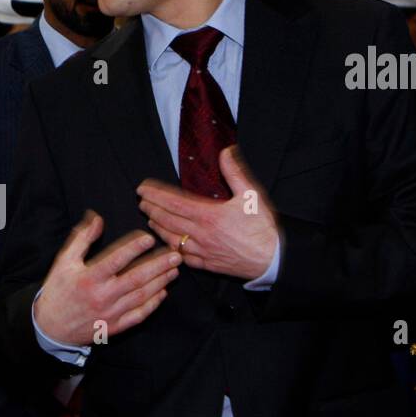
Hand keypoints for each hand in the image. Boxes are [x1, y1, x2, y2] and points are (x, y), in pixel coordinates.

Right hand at [33, 211, 180, 346]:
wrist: (51, 327)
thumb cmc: (58, 290)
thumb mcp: (64, 261)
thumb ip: (81, 239)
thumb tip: (97, 218)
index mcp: (88, 278)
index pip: (116, 260)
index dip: (134, 248)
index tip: (150, 238)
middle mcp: (101, 296)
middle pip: (136, 279)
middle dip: (159, 266)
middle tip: (176, 255)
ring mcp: (110, 314)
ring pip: (141, 296)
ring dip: (160, 282)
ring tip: (174, 269)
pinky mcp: (114, 327)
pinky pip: (138, 315)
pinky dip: (152, 304)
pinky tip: (162, 292)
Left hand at [137, 145, 277, 280]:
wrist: (274, 258)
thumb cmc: (263, 228)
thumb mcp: (252, 195)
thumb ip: (235, 172)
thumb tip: (225, 152)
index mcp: (209, 216)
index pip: (173, 203)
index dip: (155, 195)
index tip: (142, 189)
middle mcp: (201, 234)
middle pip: (167, 221)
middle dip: (151, 209)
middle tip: (141, 202)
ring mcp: (202, 251)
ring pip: (171, 240)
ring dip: (158, 228)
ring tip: (150, 219)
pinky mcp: (207, 265)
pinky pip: (183, 257)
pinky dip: (171, 249)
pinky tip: (168, 243)